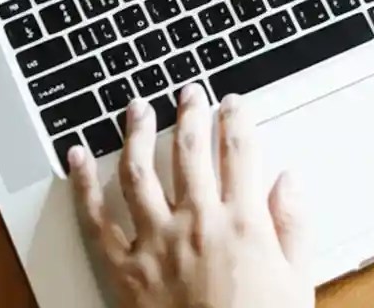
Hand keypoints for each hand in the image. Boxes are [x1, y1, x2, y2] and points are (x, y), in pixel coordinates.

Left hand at [69, 86, 314, 307]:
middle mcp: (197, 223)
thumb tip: (289, 181)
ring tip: (137, 108)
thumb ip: (293, 226)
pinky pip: (96, 218)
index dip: (236, 120)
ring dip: (137, 133)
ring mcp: (156, 243)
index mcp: (243, 223)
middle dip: (190, 114)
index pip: (240, 152)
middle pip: (191, 151)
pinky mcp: (125, 269)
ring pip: (140, 171)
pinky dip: (83, 184)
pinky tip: (78, 157)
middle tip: (188, 92)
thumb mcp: (296, 281)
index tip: (232, 103)